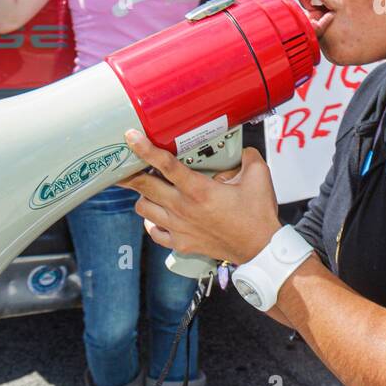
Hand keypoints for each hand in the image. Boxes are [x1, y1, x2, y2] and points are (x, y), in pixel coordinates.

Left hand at [118, 130, 281, 266]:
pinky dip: (151, 222)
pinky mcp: (180, 243)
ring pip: (143, 209)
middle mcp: (183, 208)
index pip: (165, 165)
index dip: (145, 149)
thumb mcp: (258, 176)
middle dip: (130, 173)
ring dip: (143, 196)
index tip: (131, 137)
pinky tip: (158, 215)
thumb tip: (241, 149)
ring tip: (150, 189)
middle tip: (125, 165)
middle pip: (144, 187)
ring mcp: (179, 228)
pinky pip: (154, 231)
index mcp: (199, 190)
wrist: (260, 248)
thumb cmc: (257, 216)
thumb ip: (246, 156)